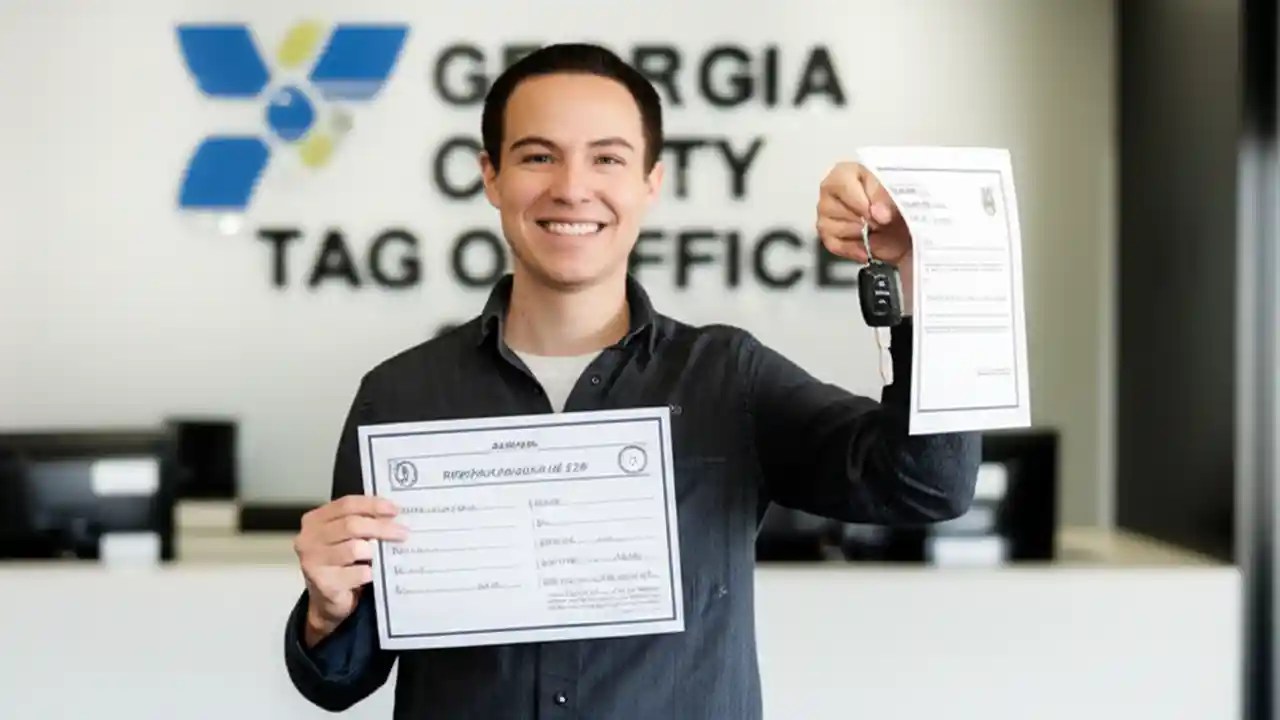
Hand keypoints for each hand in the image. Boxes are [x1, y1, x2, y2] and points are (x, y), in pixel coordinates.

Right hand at [293, 495, 407, 646]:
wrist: (327, 600)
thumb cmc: (340, 564)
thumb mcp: (345, 537)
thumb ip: (361, 522)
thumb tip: (394, 516)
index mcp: (315, 520)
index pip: (346, 504)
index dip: (373, 505)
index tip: (395, 510)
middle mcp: (309, 539)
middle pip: (351, 525)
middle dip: (381, 527)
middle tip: (402, 532)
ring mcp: (313, 562)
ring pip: (355, 549)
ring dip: (375, 551)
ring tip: (385, 555)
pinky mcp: (324, 584)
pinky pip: (358, 573)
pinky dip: (370, 572)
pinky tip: (372, 574)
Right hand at [816, 161, 913, 312]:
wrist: (908, 229)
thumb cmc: (901, 204)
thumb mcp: (901, 195)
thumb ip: (889, 199)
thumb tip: (879, 213)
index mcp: (847, 172)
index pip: (842, 184)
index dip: (862, 201)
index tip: (881, 215)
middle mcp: (833, 191)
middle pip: (836, 209)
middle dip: (863, 220)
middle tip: (883, 223)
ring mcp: (828, 214)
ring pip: (834, 228)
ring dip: (859, 234)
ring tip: (876, 231)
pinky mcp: (830, 235)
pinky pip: (833, 244)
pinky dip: (853, 249)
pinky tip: (867, 247)